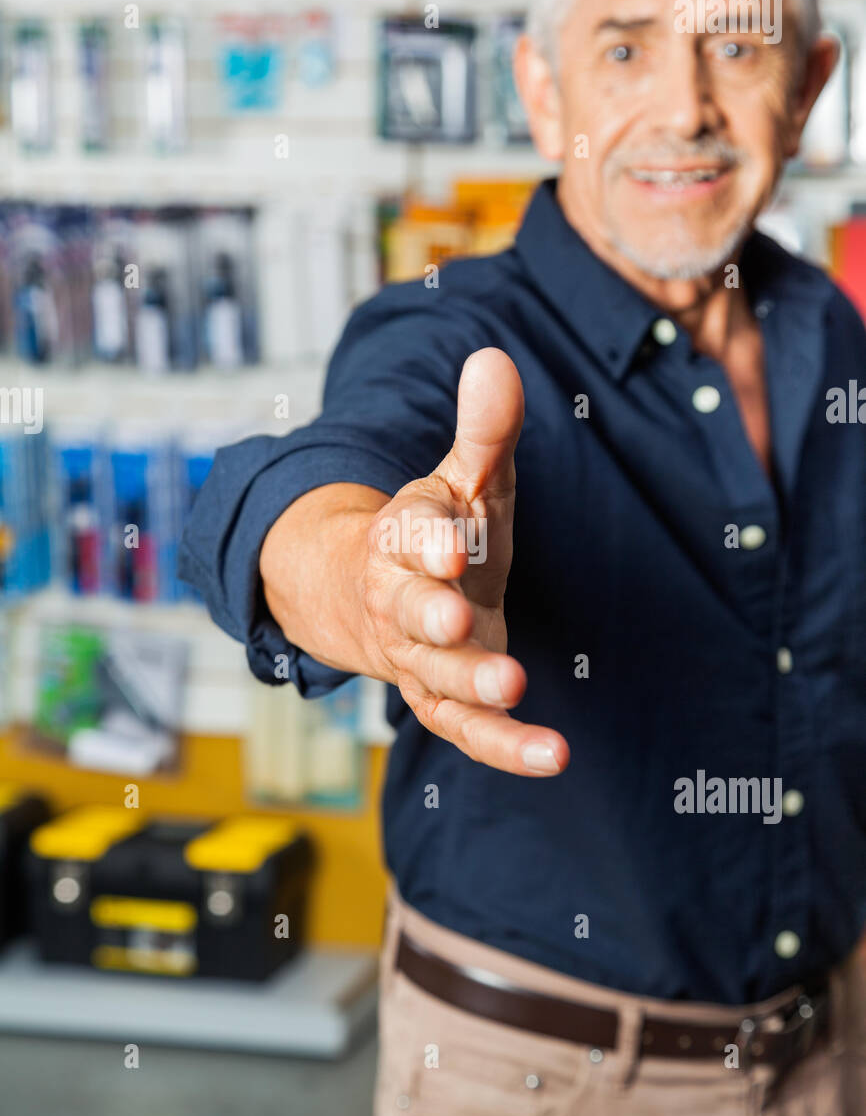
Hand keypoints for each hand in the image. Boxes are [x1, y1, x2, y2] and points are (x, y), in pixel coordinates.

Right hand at [359, 347, 568, 775]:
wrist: (385, 597)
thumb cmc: (439, 532)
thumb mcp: (465, 478)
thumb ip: (484, 430)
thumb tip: (494, 359)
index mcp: (403, 538)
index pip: (409, 536)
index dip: (431, 542)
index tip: (455, 544)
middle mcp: (402, 603)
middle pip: (411, 613)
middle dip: (434, 617)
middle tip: (463, 622)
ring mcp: (421, 657)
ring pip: (436, 677)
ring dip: (472, 687)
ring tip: (514, 689)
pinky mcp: (443, 698)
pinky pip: (466, 731)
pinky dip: (504, 746)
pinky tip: (553, 755)